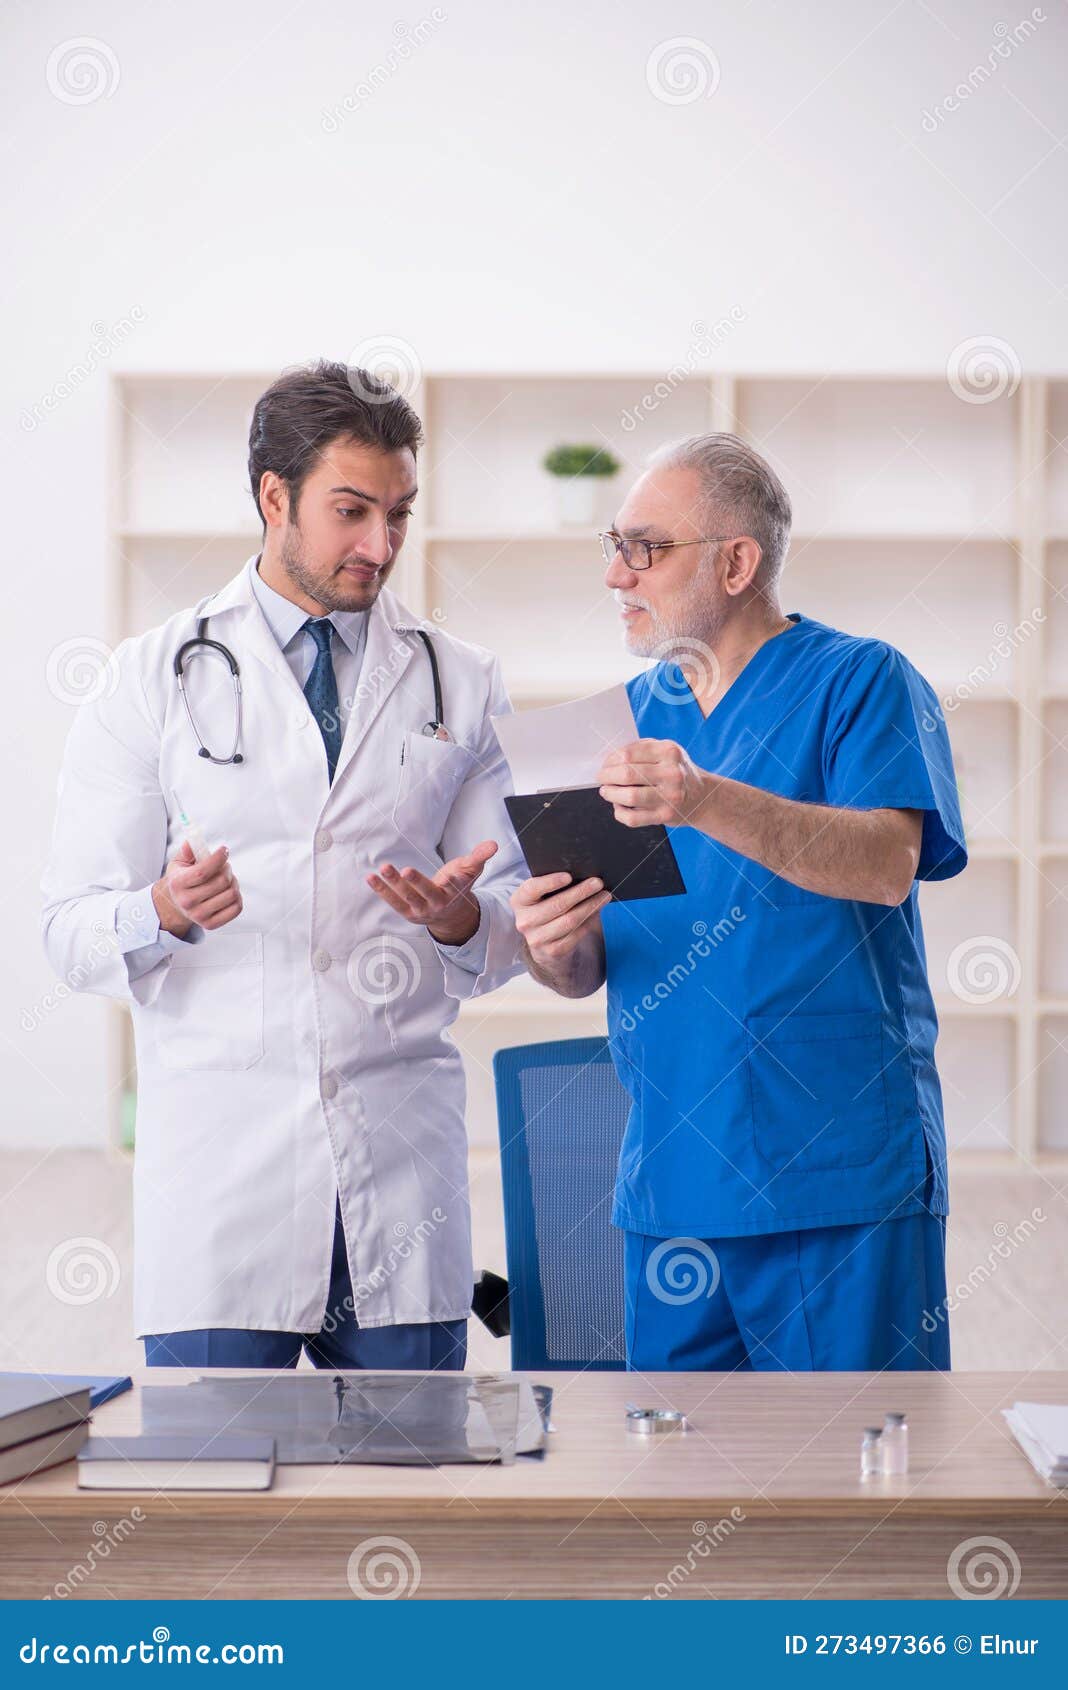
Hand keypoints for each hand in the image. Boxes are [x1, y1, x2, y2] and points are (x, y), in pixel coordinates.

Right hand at [153, 841, 241, 935]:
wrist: (178, 904)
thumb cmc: (183, 878)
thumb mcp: (180, 862)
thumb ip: (188, 850)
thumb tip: (193, 841)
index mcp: (178, 884)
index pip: (203, 872)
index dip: (218, 859)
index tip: (224, 850)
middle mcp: (187, 902)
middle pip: (220, 882)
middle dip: (227, 868)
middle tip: (224, 866)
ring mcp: (199, 915)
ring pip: (231, 894)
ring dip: (233, 882)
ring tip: (226, 879)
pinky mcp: (210, 924)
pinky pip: (236, 908)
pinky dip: (237, 897)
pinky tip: (228, 892)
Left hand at [366, 839, 497, 945]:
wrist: (450, 914)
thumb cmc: (458, 885)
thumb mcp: (471, 870)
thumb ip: (480, 856)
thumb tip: (494, 844)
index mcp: (455, 893)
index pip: (453, 887)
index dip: (450, 882)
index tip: (447, 876)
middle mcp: (438, 904)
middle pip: (426, 893)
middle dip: (415, 882)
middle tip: (405, 870)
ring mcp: (421, 910)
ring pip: (406, 897)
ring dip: (393, 883)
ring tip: (383, 868)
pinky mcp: (407, 912)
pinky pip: (393, 901)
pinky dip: (381, 890)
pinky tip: (371, 877)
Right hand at [510, 871, 611, 965]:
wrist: (543, 941)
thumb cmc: (546, 908)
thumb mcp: (543, 895)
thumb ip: (556, 885)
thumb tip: (584, 877)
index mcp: (519, 901)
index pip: (532, 889)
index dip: (550, 882)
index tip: (569, 876)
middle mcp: (524, 921)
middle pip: (557, 905)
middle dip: (581, 892)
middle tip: (597, 883)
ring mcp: (537, 939)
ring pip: (570, 920)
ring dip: (591, 906)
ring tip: (604, 896)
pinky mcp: (553, 951)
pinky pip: (577, 933)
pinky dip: (590, 920)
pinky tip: (598, 910)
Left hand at [598, 738, 708, 827]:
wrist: (702, 797)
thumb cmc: (676, 772)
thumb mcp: (666, 752)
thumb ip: (641, 749)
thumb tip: (609, 759)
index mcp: (669, 752)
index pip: (628, 754)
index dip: (610, 760)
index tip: (605, 765)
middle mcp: (672, 773)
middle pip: (626, 774)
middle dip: (606, 777)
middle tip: (602, 778)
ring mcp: (670, 796)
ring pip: (628, 797)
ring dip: (610, 794)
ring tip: (606, 792)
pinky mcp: (665, 816)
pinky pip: (633, 818)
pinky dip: (620, 813)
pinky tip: (619, 807)